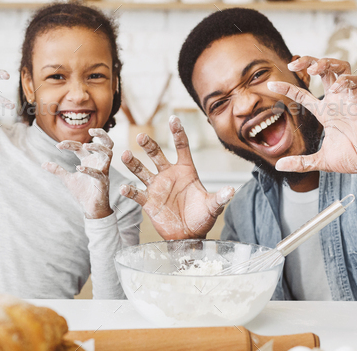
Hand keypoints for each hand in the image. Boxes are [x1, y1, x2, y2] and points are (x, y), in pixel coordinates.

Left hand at [42, 129, 113, 218]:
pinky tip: (78, 168)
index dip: (70, 143)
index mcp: (90, 160)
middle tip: (91, 130)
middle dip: (102, 134)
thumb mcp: (67, 179)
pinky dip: (89, 170)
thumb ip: (58, 170)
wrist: (91, 209)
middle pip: (107, 143)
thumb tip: (43, 163)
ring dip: (99, 147)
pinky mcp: (103, 182)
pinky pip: (99, 173)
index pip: (81, 146)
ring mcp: (102, 171)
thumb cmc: (83, 192)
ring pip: (108, 153)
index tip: (58, 146)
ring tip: (85, 145)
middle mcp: (98, 163)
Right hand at [119, 116, 233, 239]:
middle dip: (148, 145)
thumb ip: (220, 198)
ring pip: (142, 170)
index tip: (173, 119)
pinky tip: (125, 188)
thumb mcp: (212, 207)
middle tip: (141, 136)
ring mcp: (157, 187)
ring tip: (125, 154)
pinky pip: (137, 193)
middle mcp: (169, 175)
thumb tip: (231, 190)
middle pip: (156, 154)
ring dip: (133, 163)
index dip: (177, 133)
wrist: (189, 236)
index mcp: (186, 170)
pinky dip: (130, 190)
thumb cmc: (201, 218)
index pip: (181, 146)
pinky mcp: (148, 201)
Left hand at [267, 56, 356, 173]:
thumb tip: (279, 166)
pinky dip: (347, 80)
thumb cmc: (354, 157)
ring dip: (327, 63)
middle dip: (309, 61)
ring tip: (313, 68)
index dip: (287, 88)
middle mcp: (335, 102)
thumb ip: (300, 163)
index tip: (271, 85)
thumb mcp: (321, 161)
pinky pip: (356, 83)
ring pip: (340, 69)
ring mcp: (348, 100)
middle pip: (323, 71)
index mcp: (325, 112)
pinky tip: (337, 86)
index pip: (302, 95)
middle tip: (293, 63)